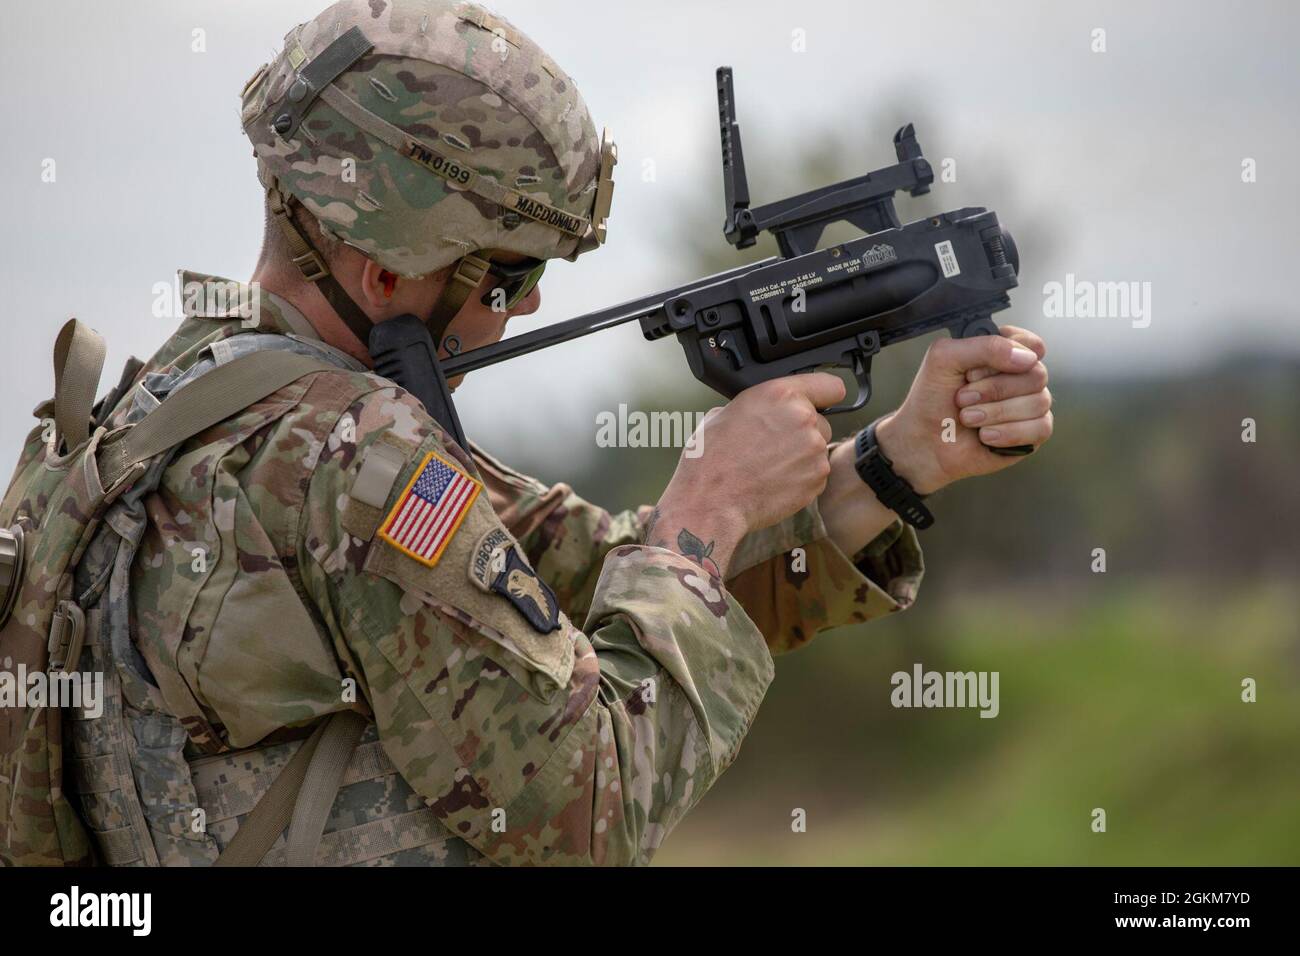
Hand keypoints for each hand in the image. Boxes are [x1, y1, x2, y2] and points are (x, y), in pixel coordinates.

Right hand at [648, 372, 844, 576]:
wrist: (711, 501)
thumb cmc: (710, 460)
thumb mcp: (723, 414)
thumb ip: (755, 407)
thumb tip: (762, 412)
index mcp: (780, 395)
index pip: (829, 385)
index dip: (824, 395)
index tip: (821, 402)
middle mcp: (803, 419)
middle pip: (820, 422)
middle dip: (802, 432)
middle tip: (774, 446)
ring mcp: (814, 451)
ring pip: (817, 449)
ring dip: (801, 457)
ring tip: (769, 468)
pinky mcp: (817, 479)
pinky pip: (815, 474)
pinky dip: (800, 478)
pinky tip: (774, 482)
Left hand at [875, 326, 1052, 493]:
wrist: (923, 443)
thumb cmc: (931, 400)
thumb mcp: (944, 359)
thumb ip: (984, 346)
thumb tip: (1027, 358)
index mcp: (1001, 354)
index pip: (1031, 344)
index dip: (1011, 355)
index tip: (978, 368)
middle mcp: (1018, 377)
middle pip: (1037, 374)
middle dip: (994, 389)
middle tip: (962, 398)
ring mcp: (1028, 405)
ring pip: (1039, 401)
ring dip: (996, 412)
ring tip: (969, 419)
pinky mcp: (1031, 433)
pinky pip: (1041, 428)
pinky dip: (1008, 433)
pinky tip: (985, 436)